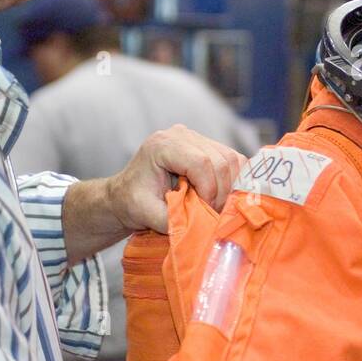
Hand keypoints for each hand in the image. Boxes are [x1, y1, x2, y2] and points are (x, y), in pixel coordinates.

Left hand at [108, 125, 247, 231]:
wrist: (127, 193)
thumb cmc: (132, 201)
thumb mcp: (146, 215)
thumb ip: (173, 220)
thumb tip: (202, 226)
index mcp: (162, 145)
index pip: (200, 162)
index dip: (209, 189)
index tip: (203, 210)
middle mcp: (182, 135)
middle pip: (221, 160)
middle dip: (220, 192)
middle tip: (210, 213)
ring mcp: (197, 138)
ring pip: (232, 160)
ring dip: (229, 187)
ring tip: (212, 205)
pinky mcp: (208, 145)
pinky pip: (234, 161)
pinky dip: (232, 181)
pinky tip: (217, 196)